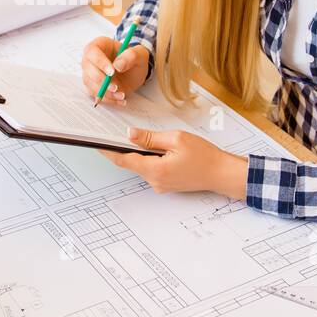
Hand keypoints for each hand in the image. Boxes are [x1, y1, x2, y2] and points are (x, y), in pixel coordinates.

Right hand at [81, 35, 149, 106]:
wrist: (134, 72)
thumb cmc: (135, 59)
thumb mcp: (140, 54)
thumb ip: (131, 56)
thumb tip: (118, 65)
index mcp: (100, 44)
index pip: (92, 51)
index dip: (100, 62)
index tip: (112, 72)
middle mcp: (91, 58)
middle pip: (87, 68)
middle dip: (101, 80)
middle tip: (116, 87)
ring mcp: (90, 72)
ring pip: (90, 83)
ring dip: (105, 92)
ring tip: (122, 95)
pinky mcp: (92, 85)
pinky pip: (95, 94)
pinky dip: (108, 99)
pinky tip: (120, 99)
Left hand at [99, 128, 247, 198]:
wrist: (221, 173)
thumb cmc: (204, 155)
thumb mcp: (176, 139)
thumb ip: (150, 137)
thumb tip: (129, 134)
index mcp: (155, 169)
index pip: (123, 159)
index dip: (107, 150)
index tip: (95, 141)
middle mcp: (154, 181)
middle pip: (130, 162)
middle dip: (121, 148)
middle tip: (110, 132)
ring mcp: (160, 184)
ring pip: (140, 165)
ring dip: (136, 152)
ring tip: (133, 135)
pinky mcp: (165, 184)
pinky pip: (150, 169)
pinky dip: (147, 158)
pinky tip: (152, 147)